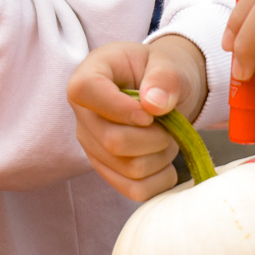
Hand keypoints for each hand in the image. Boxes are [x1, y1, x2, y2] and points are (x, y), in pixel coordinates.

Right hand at [67, 35, 208, 200]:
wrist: (163, 92)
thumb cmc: (160, 72)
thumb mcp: (168, 63)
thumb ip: (164, 78)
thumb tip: (154, 104)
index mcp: (89, 75)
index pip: (84, 91)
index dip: (119, 107)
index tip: (150, 113)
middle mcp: (84, 114)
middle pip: (112, 141)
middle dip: (154, 136)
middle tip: (170, 123)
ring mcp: (92, 146)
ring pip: (129, 168)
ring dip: (161, 155)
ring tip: (167, 135)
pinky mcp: (107, 171)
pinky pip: (135, 190)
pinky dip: (160, 178)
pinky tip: (164, 157)